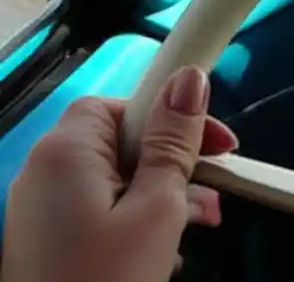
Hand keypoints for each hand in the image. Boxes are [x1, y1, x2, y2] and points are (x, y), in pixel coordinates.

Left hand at [2, 66, 238, 281]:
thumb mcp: (158, 209)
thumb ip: (173, 143)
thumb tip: (187, 80)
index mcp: (66, 152)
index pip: (122, 101)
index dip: (172, 113)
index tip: (217, 140)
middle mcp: (44, 172)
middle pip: (119, 139)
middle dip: (172, 160)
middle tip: (215, 187)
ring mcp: (42, 210)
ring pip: (114, 176)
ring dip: (161, 193)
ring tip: (200, 224)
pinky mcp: (48, 240)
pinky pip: (99, 208)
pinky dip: (135, 217)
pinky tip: (164, 248)